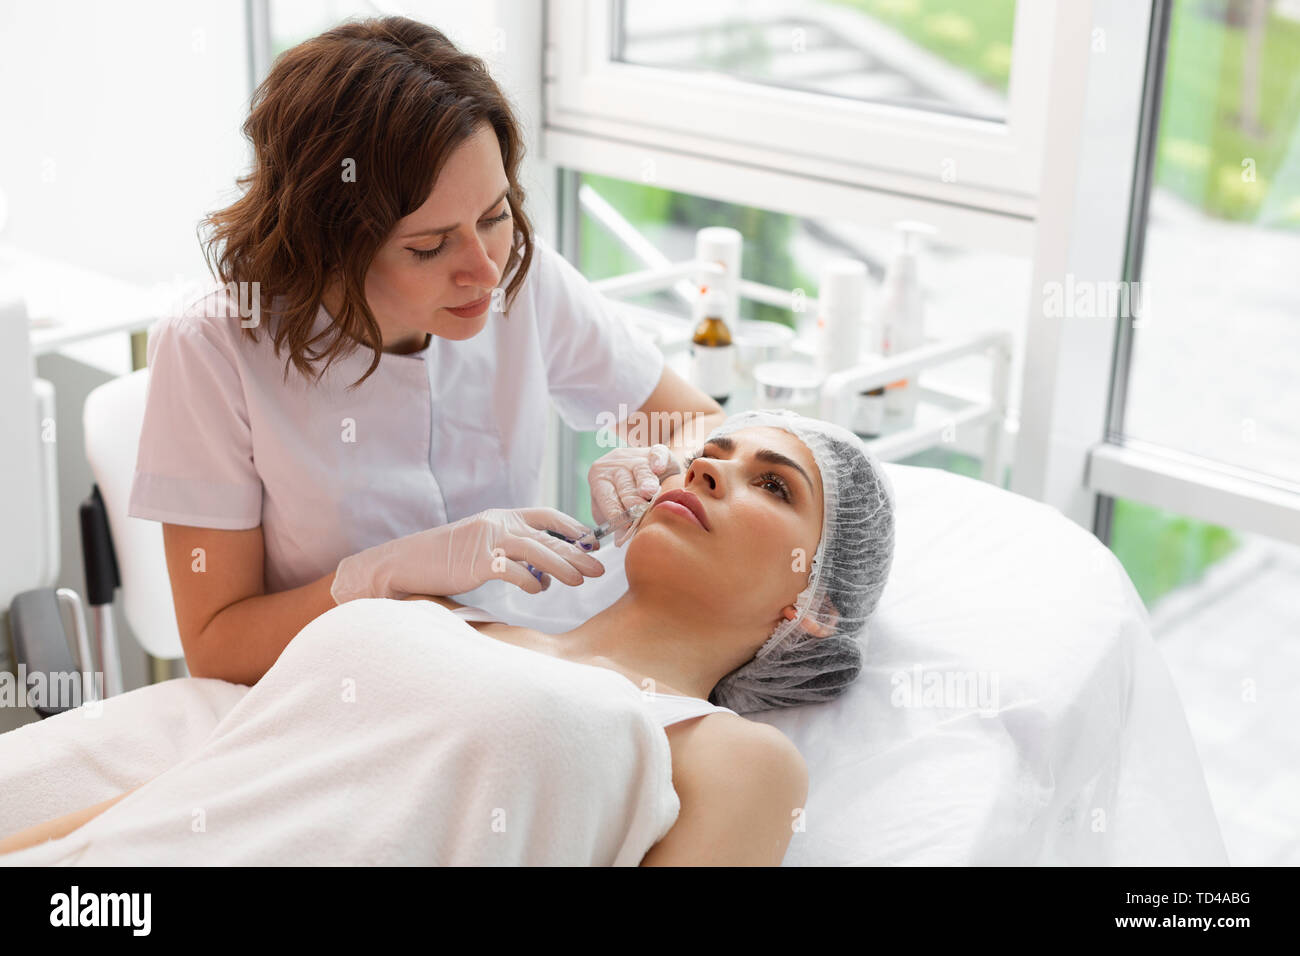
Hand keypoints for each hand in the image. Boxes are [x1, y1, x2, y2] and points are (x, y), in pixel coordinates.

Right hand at [331, 507, 604, 602]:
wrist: (404, 563)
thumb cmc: (444, 561)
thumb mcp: (481, 546)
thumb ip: (511, 551)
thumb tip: (544, 572)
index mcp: (500, 517)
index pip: (545, 514)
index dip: (571, 527)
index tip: (591, 542)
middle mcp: (497, 524)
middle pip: (547, 536)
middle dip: (577, 553)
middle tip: (599, 568)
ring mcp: (487, 541)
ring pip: (537, 551)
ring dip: (563, 567)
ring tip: (581, 581)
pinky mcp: (477, 562)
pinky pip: (513, 570)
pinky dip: (531, 581)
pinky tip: (539, 590)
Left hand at [588, 444, 682, 543]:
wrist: (643, 473)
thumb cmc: (623, 497)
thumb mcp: (612, 508)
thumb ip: (615, 522)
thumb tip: (621, 540)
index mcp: (599, 479)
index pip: (607, 498)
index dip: (617, 513)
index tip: (625, 526)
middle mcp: (615, 465)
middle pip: (625, 486)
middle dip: (633, 501)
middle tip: (639, 513)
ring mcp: (635, 456)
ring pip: (641, 471)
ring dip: (645, 483)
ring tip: (649, 493)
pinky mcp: (656, 451)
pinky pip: (657, 453)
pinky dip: (658, 460)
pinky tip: (658, 468)